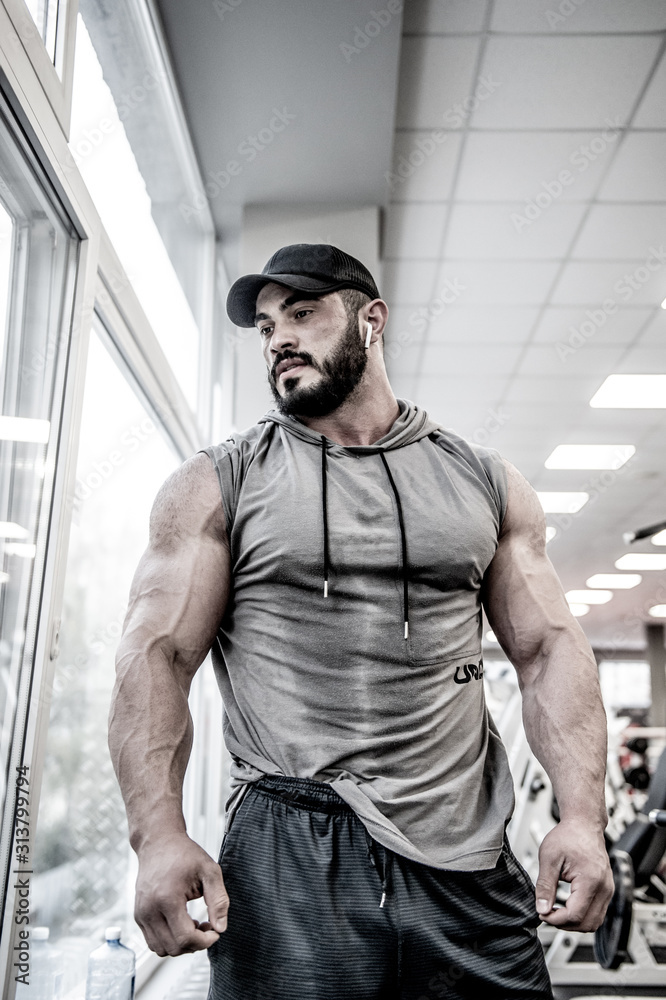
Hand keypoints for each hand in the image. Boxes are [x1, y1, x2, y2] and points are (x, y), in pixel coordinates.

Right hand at [134, 833, 228, 955]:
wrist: (158, 842)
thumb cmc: (184, 854)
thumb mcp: (209, 871)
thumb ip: (218, 900)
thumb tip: (221, 928)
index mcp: (167, 898)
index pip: (185, 938)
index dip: (205, 941)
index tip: (215, 932)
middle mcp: (149, 910)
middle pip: (173, 948)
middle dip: (195, 944)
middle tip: (207, 925)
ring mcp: (141, 914)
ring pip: (161, 949)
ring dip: (181, 944)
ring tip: (194, 924)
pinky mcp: (138, 915)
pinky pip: (153, 942)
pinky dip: (169, 940)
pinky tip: (181, 923)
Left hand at [535, 818, 613, 931]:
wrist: (584, 825)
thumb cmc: (568, 836)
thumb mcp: (549, 858)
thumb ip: (544, 886)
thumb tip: (542, 909)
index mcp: (591, 880)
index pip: (575, 915)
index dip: (556, 919)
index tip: (542, 913)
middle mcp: (604, 888)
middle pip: (587, 924)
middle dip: (564, 924)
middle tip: (547, 914)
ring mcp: (608, 890)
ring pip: (594, 922)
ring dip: (574, 923)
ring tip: (555, 912)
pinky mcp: (606, 890)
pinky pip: (597, 913)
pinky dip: (581, 916)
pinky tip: (565, 907)